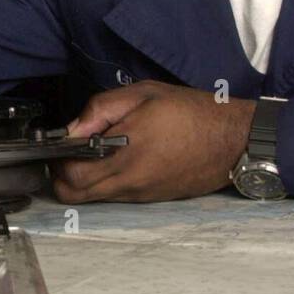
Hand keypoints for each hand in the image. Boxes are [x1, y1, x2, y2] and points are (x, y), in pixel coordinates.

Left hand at [50, 80, 255, 203]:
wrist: (234, 141)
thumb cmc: (192, 112)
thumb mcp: (144, 94)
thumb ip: (102, 109)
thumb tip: (72, 128)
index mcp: (126, 152)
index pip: (71, 174)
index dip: (59, 158)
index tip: (64, 141)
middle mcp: (129, 181)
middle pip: (74, 194)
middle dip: (63, 174)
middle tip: (71, 151)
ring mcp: (139, 194)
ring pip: (92, 199)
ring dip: (83, 180)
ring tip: (94, 153)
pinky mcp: (149, 199)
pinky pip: (114, 198)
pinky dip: (104, 183)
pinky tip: (116, 160)